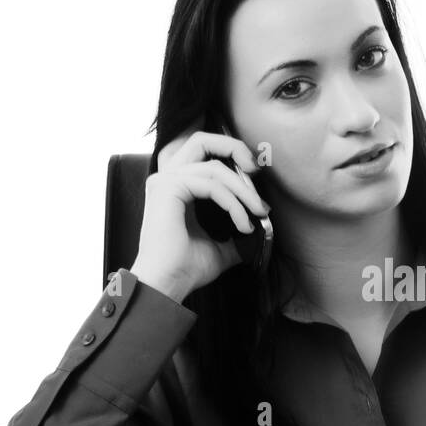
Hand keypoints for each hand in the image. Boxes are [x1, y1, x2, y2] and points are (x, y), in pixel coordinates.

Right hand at [129, 127, 270, 301]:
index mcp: (176, 186)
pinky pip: (211, 184)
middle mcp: (166, 178)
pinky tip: (243, 223)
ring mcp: (164, 181)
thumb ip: (235, 230)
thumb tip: (261, 230)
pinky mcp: (167, 188)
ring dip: (243, 191)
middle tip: (257, 171)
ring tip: (257, 214)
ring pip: (215, 168)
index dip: (233, 159)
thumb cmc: (186, 268)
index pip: (205, 154)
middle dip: (235, 149)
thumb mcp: (220, 246)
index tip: (255, 183)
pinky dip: (233, 202)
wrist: (167, 285)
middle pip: (202, 140)